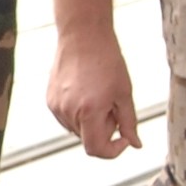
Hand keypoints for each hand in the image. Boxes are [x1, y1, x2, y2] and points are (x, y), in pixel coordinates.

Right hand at [47, 24, 141, 156]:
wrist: (83, 35)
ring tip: (98, 95)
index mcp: (89, 112)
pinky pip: (66, 117)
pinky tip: (86, 91)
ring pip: (77, 129)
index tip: (123, 138)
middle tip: (113, 104)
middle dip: (104, 129)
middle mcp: (68, 112)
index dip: (113, 150)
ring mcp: (56, 106)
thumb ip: (129, 122)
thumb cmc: (107, 61)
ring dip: (91, 121)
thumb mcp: (124, 93)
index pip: (96, 150)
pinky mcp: (50, 99)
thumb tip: (135, 144)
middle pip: (88, 139)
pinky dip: (79, 112)